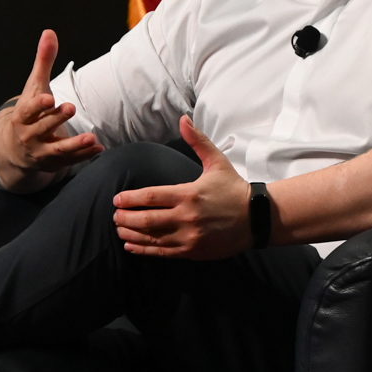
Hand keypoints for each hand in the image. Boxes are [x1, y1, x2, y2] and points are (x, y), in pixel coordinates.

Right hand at [0, 30, 101, 187]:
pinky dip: (84, 156)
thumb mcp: (35, 87)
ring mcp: (41, 151)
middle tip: (71, 108)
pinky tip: (99, 148)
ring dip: (74, 144)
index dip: (38, 105)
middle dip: (56, 119)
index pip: (27, 110)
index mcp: (22, 116)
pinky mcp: (53, 163)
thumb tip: (50, 32)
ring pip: (57, 149)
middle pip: (43, 127)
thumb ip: (43, 62)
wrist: (16, 149)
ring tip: (92, 137)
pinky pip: (69, 161)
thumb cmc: (29, 111)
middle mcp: (29, 135)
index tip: (48, 98)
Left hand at [111, 116, 252, 258]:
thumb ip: (198, 141)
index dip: (130, 199)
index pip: (151, 197)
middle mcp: (186, 217)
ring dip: (131, 235)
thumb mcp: (217, 162)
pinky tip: (131, 246)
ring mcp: (189, 236)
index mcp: (189, 194)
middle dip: (125, 218)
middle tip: (115, 216)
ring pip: (151, 238)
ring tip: (119, 230)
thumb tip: (183, 119)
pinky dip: (144, 250)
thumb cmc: (234, 189)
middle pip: (146, 219)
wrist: (256, 218)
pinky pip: (162, 252)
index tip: (117, 200)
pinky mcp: (193, 251)